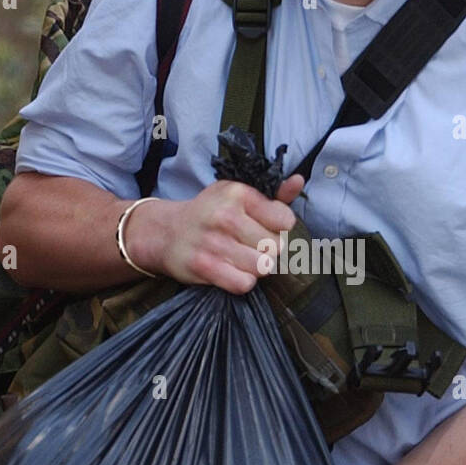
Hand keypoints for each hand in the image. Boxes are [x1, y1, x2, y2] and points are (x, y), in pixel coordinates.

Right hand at [124, 175, 304, 292]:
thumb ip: (272, 193)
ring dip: (255, 267)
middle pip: (276, 247)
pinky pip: (244, 283)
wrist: (166, 232)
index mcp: (238, 194)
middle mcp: (226, 216)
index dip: (279, 228)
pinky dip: (242, 281)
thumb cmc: (210, 213)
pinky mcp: (204, 266)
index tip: (266, 227)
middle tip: (250, 245)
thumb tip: (299, 180)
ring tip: (241, 258)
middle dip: (267, 250)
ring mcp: (214, 242)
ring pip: (262, 267)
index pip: (285, 220)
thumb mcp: (238, 194)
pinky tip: (232, 271)